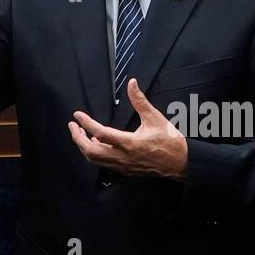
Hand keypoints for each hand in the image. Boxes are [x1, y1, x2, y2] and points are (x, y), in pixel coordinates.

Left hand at [68, 79, 188, 179]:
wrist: (181, 163)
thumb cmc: (170, 142)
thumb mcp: (155, 117)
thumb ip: (140, 101)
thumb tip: (132, 84)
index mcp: (129, 143)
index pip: (100, 133)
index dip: (86, 123)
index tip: (77, 115)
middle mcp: (123, 157)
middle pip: (90, 152)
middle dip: (77, 138)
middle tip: (74, 126)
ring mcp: (123, 166)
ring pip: (95, 160)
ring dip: (84, 147)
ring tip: (82, 134)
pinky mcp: (126, 171)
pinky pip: (104, 164)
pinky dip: (95, 154)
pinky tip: (96, 144)